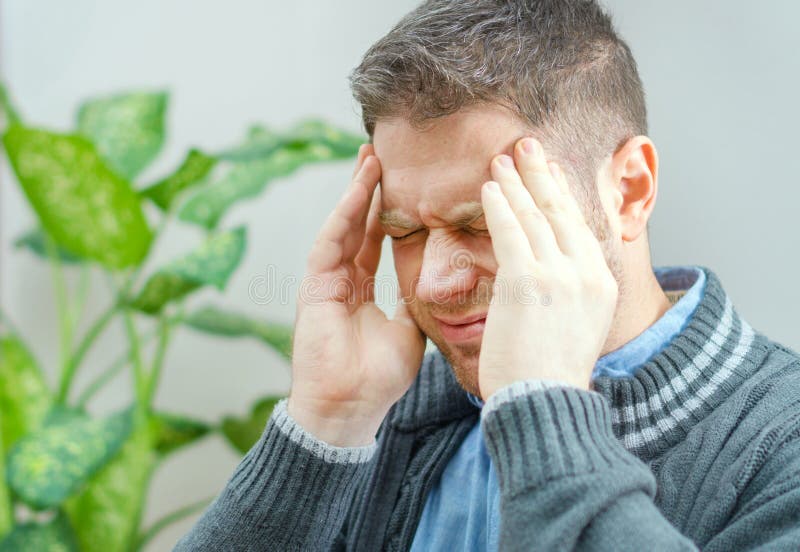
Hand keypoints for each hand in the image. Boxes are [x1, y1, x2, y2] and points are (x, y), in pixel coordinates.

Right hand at [288, 145, 425, 446]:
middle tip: (383, 154)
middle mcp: (342, 280)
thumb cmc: (378, 378)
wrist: (351, 407)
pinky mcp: (314, 285)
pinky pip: (331, 240)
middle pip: (356, 224)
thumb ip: (414, 301)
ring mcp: (326, 281)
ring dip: (356, 191)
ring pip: (342, 225)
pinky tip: (359, 187)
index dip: (387, 212)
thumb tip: (434, 280)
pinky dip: (345, 213)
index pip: (374, 241)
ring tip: (371, 157)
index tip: (405, 184)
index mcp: (361, 291)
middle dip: (370, 190)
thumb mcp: (409, 331)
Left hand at [478, 137, 617, 398]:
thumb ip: (570, 293)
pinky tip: (488, 187)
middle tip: (527, 144)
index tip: (550, 169)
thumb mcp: (577, 327)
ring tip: (500, 160)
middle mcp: (585, 272)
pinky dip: (499, 205)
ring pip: (534, 215)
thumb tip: (556, 274)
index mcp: (600, 283)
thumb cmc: (549, 374)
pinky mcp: (528, 281)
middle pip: (560, 210)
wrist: (542, 402)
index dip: (562, 192)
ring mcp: (559, 275)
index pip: (579, 225)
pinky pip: (511, 232)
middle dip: (541, 173)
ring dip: (515, 182)